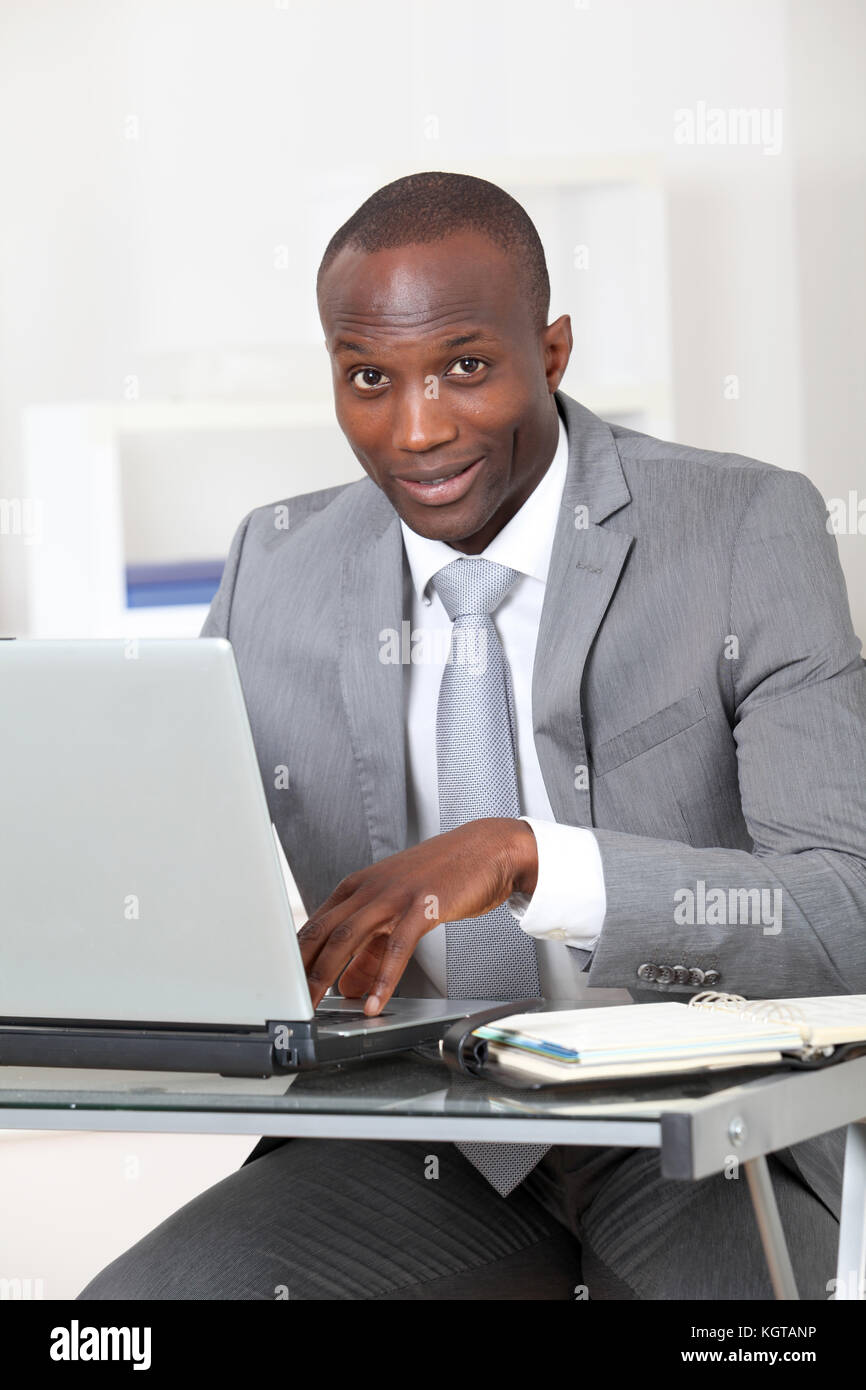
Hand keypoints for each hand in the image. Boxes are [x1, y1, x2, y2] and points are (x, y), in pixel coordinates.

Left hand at [297, 817, 537, 1014]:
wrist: (487, 850)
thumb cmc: (444, 878)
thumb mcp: (399, 914)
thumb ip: (371, 952)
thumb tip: (347, 987)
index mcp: (359, 887)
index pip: (314, 925)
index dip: (294, 956)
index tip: (283, 985)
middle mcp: (369, 888)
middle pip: (322, 931)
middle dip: (301, 969)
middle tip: (290, 1001)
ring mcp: (394, 895)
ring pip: (348, 936)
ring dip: (328, 973)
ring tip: (318, 1005)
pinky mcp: (422, 906)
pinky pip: (397, 946)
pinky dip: (383, 978)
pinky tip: (375, 1001)